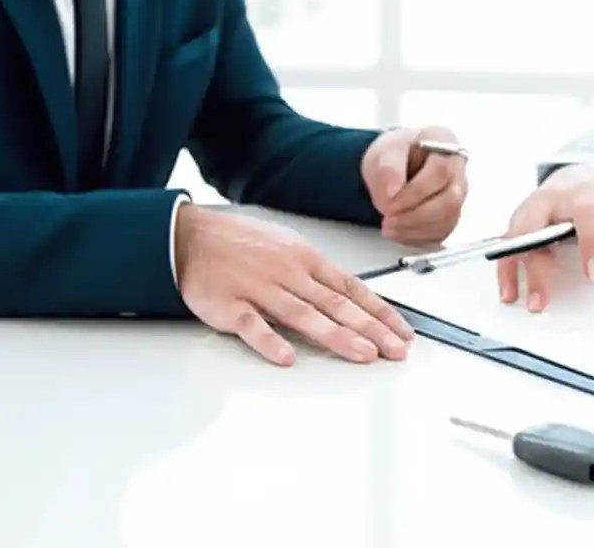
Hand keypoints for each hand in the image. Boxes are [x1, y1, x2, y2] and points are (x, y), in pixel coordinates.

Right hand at [174, 205, 415, 365]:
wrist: (189, 236)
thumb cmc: (240, 244)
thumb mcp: (288, 247)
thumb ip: (317, 275)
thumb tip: (351, 296)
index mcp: (306, 259)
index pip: (353, 288)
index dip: (381, 312)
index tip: (403, 333)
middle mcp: (289, 274)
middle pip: (337, 305)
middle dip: (372, 329)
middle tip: (396, 351)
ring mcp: (260, 289)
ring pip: (304, 315)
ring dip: (337, 336)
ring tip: (363, 354)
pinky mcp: (229, 306)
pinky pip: (253, 326)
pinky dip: (270, 342)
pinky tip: (287, 357)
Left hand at [361, 126, 468, 245]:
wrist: (396, 164)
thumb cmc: (396, 153)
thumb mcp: (385, 152)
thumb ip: (388, 169)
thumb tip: (392, 192)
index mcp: (446, 144)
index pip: (440, 172)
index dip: (415, 192)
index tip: (390, 203)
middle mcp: (458, 170)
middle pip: (450, 200)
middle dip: (417, 215)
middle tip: (388, 219)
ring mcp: (458, 194)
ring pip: (448, 219)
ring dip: (416, 229)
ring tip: (388, 227)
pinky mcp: (451, 215)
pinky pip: (441, 232)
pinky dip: (417, 236)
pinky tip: (398, 232)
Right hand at [496, 163, 593, 312]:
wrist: (573, 176)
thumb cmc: (593, 196)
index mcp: (579, 193)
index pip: (585, 215)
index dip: (590, 245)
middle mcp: (549, 200)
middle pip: (537, 232)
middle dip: (536, 268)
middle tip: (540, 300)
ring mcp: (528, 209)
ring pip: (514, 239)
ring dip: (511, 270)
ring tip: (512, 298)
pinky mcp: (516, 219)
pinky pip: (507, 244)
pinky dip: (505, 268)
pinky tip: (508, 290)